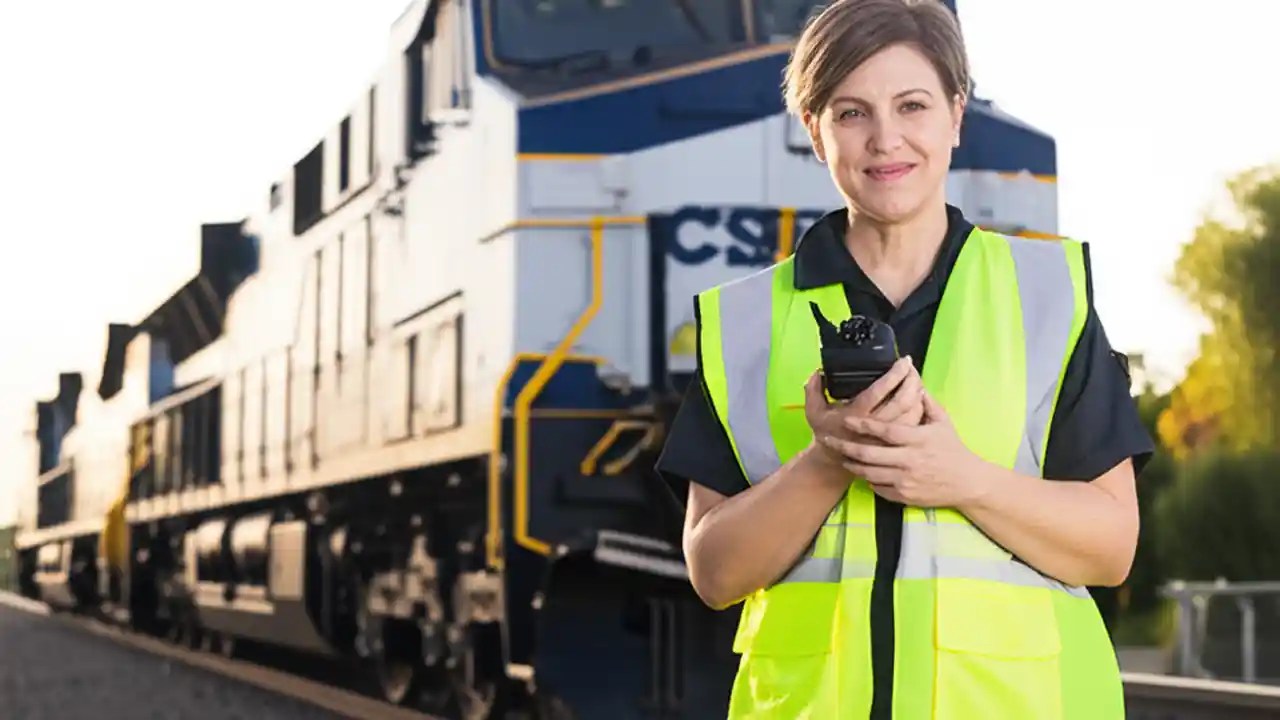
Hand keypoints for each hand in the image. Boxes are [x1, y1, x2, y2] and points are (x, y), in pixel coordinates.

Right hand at [803, 357, 923, 470]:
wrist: (837, 461)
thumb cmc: (827, 431)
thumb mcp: (814, 412)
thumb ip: (813, 391)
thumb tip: (818, 372)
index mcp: (855, 415)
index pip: (879, 392)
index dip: (894, 375)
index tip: (903, 361)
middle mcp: (875, 427)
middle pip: (902, 401)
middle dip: (912, 381)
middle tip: (912, 368)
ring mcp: (888, 438)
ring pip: (912, 413)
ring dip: (918, 394)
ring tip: (916, 380)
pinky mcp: (897, 443)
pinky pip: (915, 423)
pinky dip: (919, 408)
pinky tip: (917, 398)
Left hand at [819, 389, 989, 507]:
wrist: (967, 483)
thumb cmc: (954, 450)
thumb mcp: (943, 422)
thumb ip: (927, 403)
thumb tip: (915, 382)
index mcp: (917, 440)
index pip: (884, 431)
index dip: (863, 425)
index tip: (847, 419)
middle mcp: (909, 460)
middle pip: (868, 454)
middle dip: (844, 446)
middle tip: (828, 439)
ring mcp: (905, 480)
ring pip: (868, 473)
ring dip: (852, 464)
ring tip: (840, 456)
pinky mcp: (904, 496)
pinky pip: (878, 488)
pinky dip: (868, 479)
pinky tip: (861, 472)